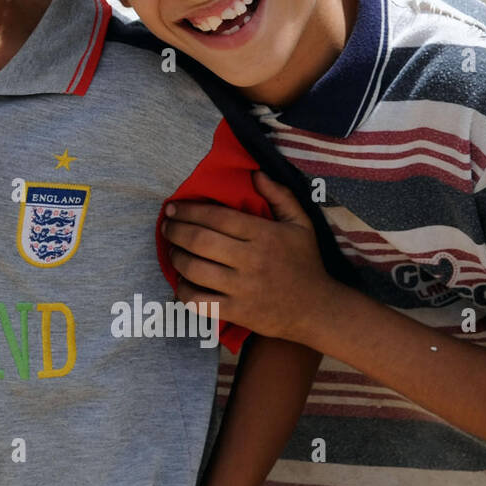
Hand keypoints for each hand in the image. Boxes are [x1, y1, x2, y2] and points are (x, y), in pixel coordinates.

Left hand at [162, 171, 337, 340]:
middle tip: (167, 227)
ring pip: (194, 269)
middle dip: (175, 230)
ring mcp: (243, 289)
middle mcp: (251, 260)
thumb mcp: (301, 224)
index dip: (189, 210)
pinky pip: (199, 301)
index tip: (173, 207)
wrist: (318, 310)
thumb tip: (255, 173)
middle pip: (199, 240)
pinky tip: (183, 281)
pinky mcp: (237, 312)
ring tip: (173, 250)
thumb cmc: (305, 263)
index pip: (216, 217)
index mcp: (264, 235)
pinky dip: (183, 290)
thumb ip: (280, 195)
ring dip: (175, 257)